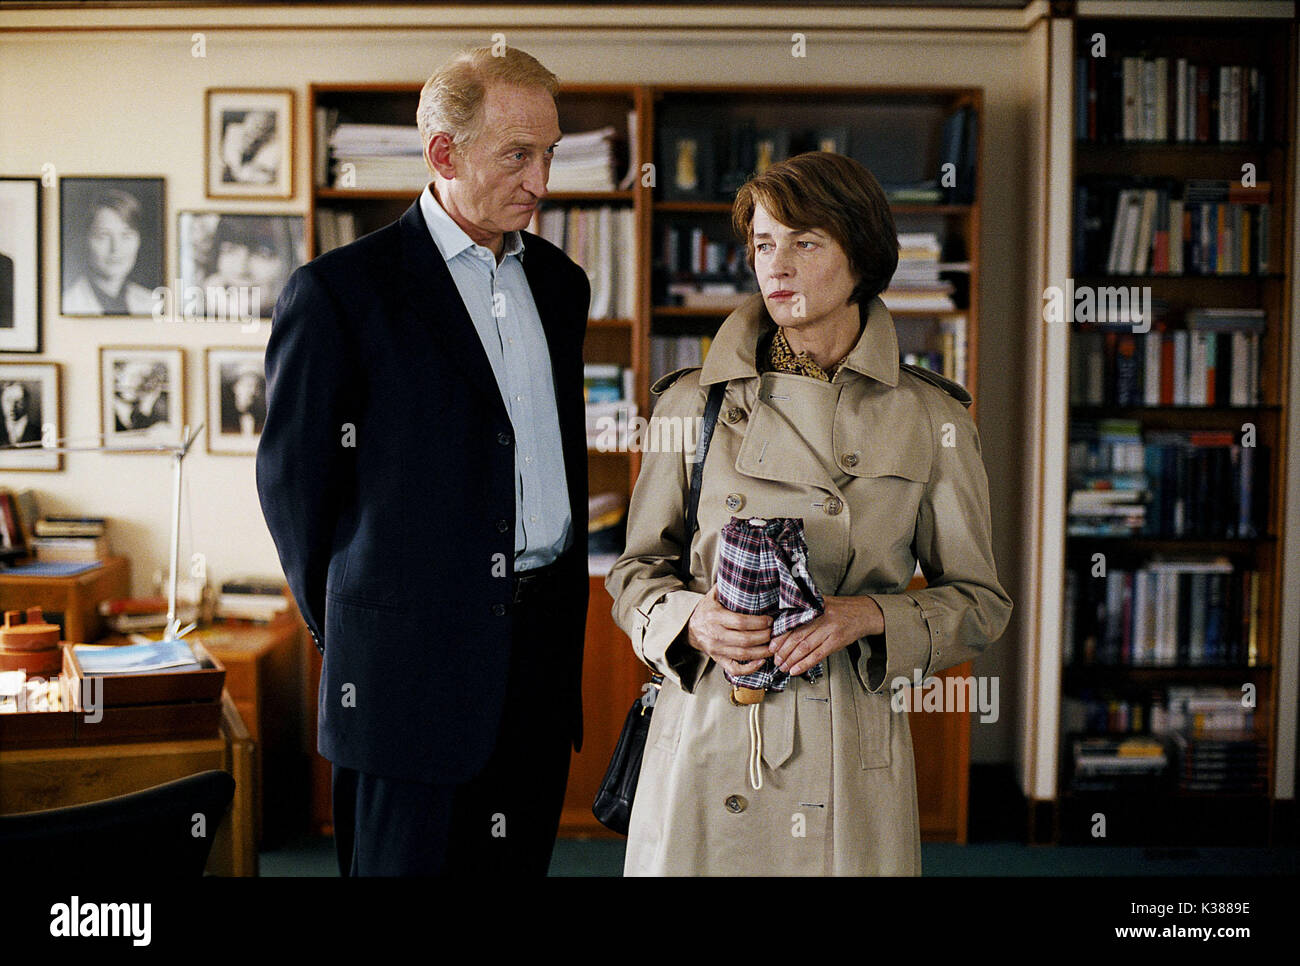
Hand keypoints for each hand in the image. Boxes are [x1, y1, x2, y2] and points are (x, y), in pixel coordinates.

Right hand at [686, 586, 773, 677]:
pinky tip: (761, 662)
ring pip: (742, 655)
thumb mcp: (712, 596)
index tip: (769, 620)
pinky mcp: (718, 660)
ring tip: (774, 647)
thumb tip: (743, 572)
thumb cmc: (705, 611)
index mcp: (714, 617)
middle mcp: (715, 635)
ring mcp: (717, 650)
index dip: (757, 623)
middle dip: (763, 637)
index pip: (740, 622)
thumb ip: (726, 586)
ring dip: (761, 652)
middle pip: (744, 640)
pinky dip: (749, 669)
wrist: (689, 628)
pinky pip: (734, 669)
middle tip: (775, 632)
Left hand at [770, 595, 884, 676]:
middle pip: (797, 636)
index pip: (792, 623)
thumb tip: (782, 624)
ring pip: (805, 647)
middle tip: (776, 660)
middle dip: (783, 651)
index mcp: (814, 607)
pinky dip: (805, 664)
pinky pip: (818, 655)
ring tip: (783, 667)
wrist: (864, 612)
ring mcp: (830, 629)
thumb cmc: (841, 609)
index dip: (780, 636)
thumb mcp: (821, 603)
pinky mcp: (837, 641)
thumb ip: (804, 611)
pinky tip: (796, 670)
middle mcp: (821, 617)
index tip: (771, 646)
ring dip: (792, 659)